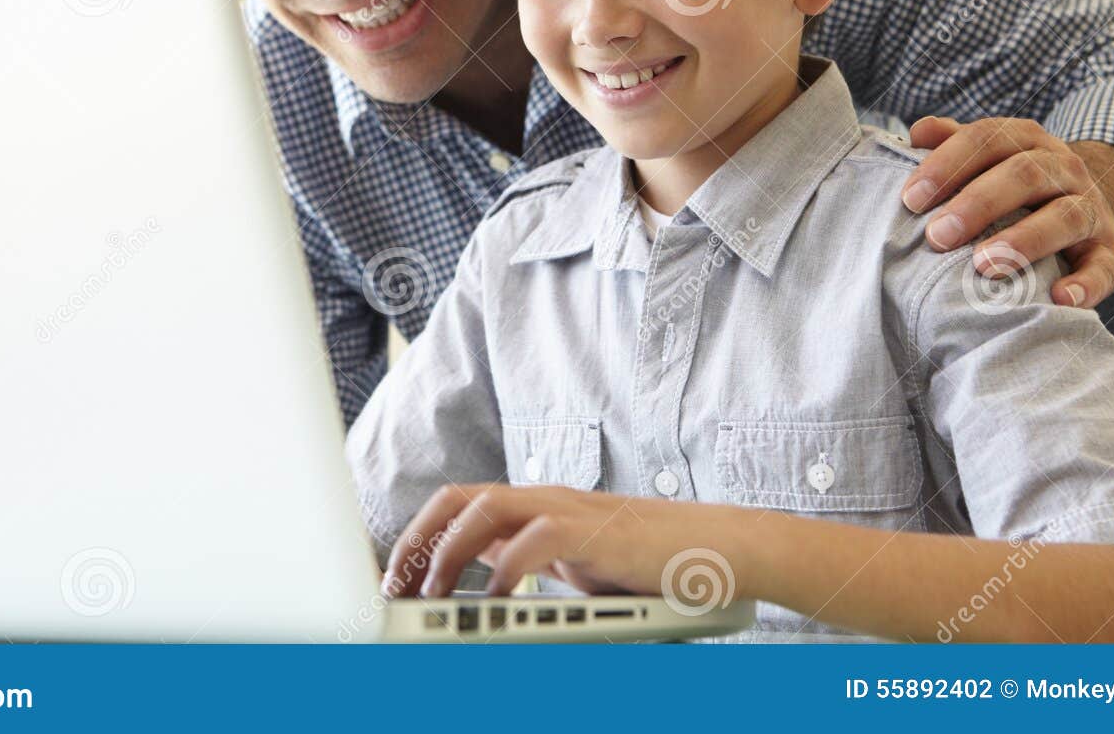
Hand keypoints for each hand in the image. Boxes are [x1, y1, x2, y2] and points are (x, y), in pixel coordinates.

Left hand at [382, 484, 749, 601]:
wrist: (718, 550)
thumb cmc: (654, 569)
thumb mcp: (581, 575)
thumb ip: (539, 579)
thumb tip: (492, 614)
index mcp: (538, 511)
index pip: (462, 507)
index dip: (422, 538)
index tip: (396, 581)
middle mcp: (546, 501)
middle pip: (459, 498)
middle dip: (418, 540)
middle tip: (395, 589)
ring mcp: (569, 510)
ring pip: (485, 508)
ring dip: (450, 553)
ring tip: (435, 597)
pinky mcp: (595, 529)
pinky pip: (534, 539)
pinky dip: (505, 570)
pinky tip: (496, 603)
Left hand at [900, 117, 1113, 308]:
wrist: (1088, 209)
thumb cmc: (1017, 186)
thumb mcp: (990, 157)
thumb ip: (953, 142)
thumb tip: (917, 133)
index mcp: (1026, 140)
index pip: (986, 139)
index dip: (948, 165)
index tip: (911, 199)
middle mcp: (1063, 168)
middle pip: (1024, 175)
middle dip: (977, 204)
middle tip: (937, 236)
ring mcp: (1091, 209)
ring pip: (1065, 217)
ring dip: (1023, 241)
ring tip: (984, 266)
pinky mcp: (1109, 252)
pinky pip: (1102, 266)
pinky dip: (1085, 284)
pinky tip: (1059, 298)